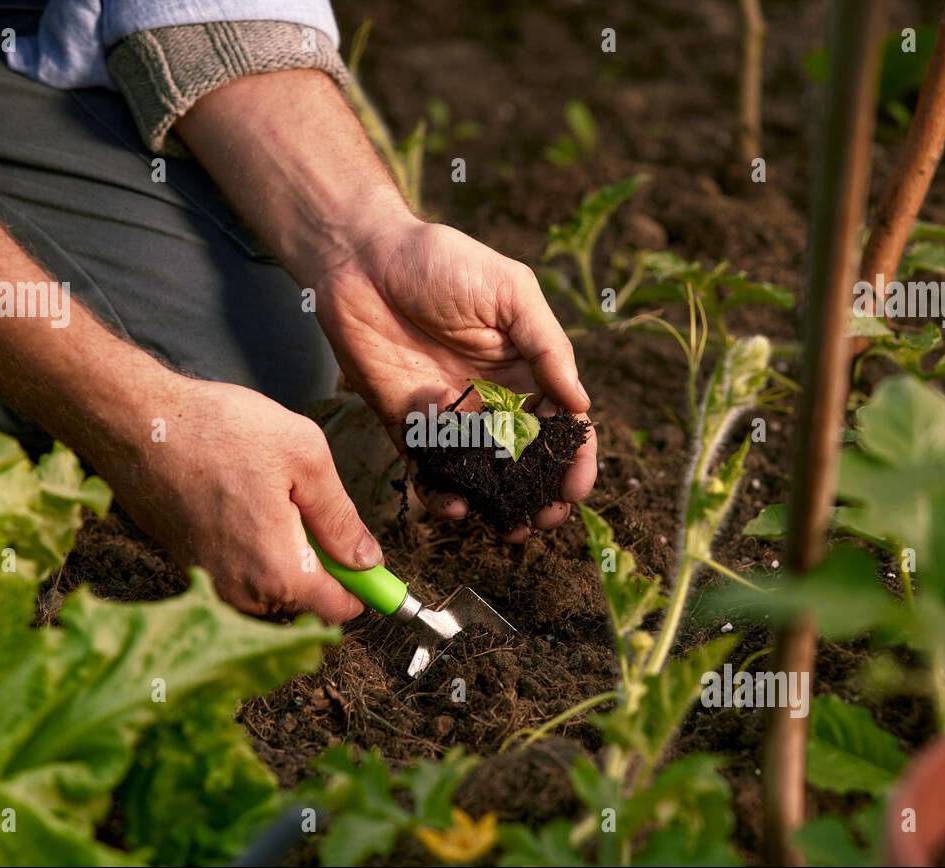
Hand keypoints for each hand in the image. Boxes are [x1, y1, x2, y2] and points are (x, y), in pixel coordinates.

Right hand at [101, 379, 379, 623]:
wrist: (138, 424)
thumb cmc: (220, 432)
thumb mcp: (305, 457)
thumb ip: (341, 518)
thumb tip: (366, 559)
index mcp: (280, 574)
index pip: (339, 609)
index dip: (361, 585)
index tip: (365, 556)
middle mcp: (243, 595)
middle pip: (305, 602)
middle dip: (320, 567)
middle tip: (307, 508)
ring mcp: (212, 585)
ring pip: (272, 590)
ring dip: (285, 558)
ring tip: (272, 501)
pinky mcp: (190, 569)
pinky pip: (241, 576)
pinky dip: (254, 551)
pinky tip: (243, 503)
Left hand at [315, 218, 597, 541]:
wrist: (362, 260)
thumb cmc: (442, 262)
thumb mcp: (511, 292)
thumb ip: (547, 347)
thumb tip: (581, 403)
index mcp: (525, 369)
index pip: (561, 424)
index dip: (575, 458)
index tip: (577, 488)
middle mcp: (493, 399)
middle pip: (526, 460)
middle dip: (541, 493)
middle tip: (546, 520)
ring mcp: (451, 417)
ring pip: (483, 475)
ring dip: (500, 506)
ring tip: (510, 529)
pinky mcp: (408, 427)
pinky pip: (431, 471)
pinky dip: (443, 495)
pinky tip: (456, 507)